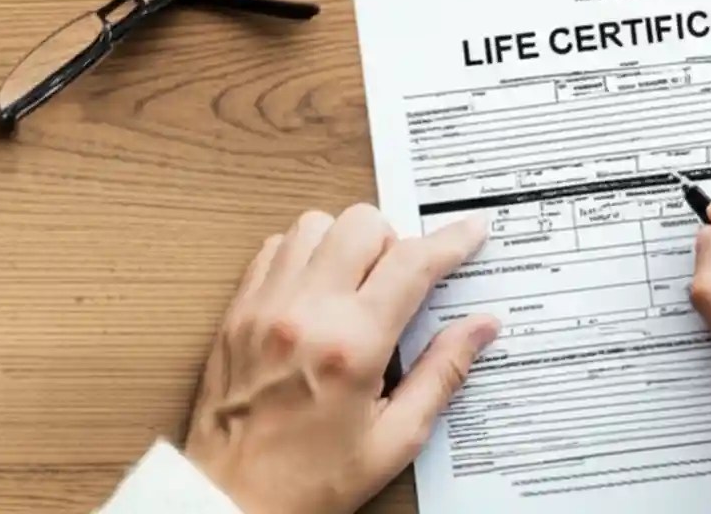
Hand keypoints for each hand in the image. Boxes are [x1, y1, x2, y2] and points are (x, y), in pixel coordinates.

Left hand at [184, 205, 497, 513]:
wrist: (228, 500)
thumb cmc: (309, 480)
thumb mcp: (394, 440)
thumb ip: (442, 374)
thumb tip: (482, 327)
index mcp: (351, 346)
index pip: (412, 263)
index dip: (451, 241)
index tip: (471, 232)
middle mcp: (305, 313)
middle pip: (362, 223)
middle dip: (395, 240)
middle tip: (403, 280)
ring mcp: (265, 306)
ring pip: (315, 224)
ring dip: (346, 242)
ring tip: (358, 284)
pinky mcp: (237, 311)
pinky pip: (275, 248)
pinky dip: (304, 254)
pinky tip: (317, 290)